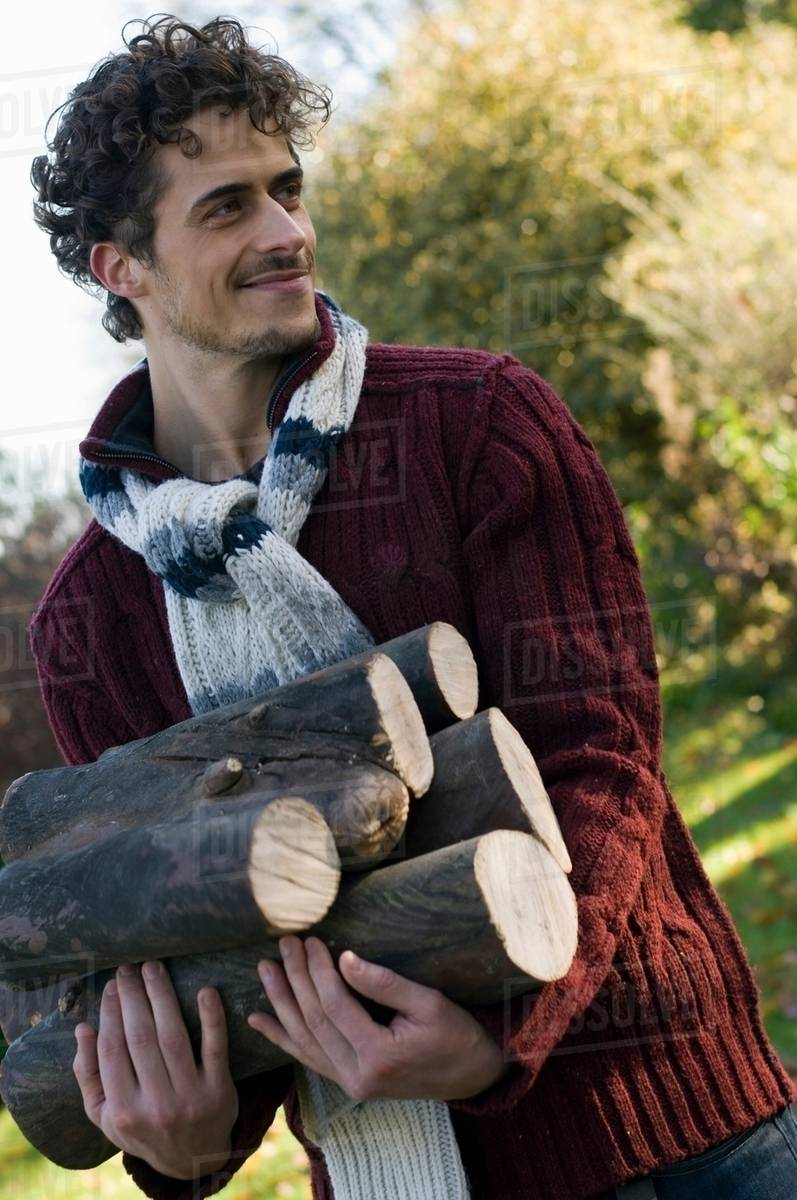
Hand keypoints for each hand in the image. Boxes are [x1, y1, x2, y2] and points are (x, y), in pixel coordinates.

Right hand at [73, 961, 238, 1179]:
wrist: (191, 1159)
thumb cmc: (141, 1126)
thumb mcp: (105, 1115)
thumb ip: (88, 1075)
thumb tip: (83, 1028)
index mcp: (123, 1110)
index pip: (112, 1050)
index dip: (110, 1013)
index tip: (111, 984)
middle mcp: (155, 1104)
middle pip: (141, 1038)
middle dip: (133, 996)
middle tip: (129, 967)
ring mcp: (189, 1097)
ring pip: (173, 1036)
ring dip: (162, 996)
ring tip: (154, 968)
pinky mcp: (219, 1089)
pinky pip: (215, 1048)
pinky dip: (211, 1018)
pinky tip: (205, 990)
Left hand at [246, 935, 507, 1102]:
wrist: (474, 1077)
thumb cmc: (457, 1035)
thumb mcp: (429, 1003)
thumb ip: (384, 984)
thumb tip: (345, 959)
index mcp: (378, 1055)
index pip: (334, 1005)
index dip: (318, 970)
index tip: (310, 939)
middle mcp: (357, 1076)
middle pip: (314, 1021)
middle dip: (295, 979)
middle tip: (284, 944)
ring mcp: (351, 1084)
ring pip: (304, 1040)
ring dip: (282, 1003)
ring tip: (265, 970)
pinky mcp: (349, 1083)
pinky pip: (309, 1058)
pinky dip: (283, 1038)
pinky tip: (260, 1021)